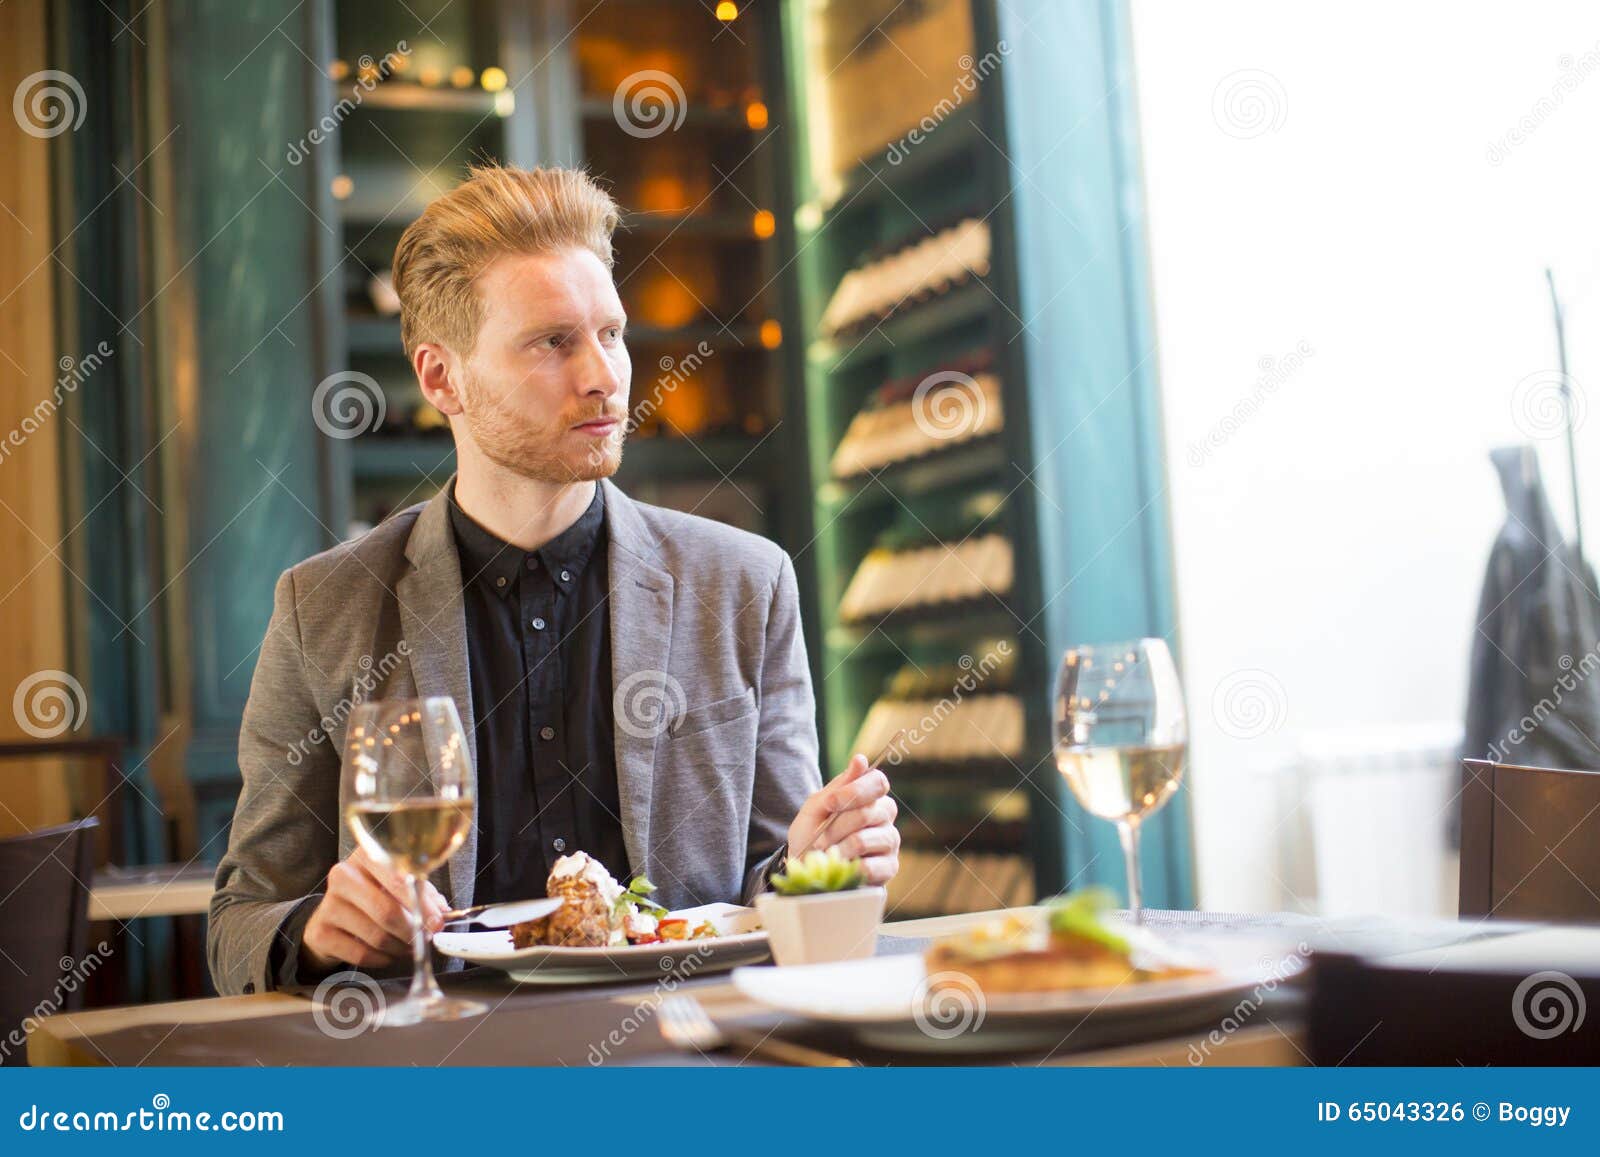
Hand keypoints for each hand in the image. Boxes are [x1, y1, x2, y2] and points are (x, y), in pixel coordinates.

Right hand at [300, 846, 448, 972]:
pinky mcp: (320, 933)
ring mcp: (328, 904)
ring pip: (376, 935)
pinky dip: (382, 959)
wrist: (333, 916)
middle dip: (412, 931)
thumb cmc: (374, 896)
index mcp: (367, 856)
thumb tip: (442, 914)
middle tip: (425, 939)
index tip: (437, 922)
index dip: (422, 904)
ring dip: (399, 947)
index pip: (398, 879)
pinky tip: (387, 953)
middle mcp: (343, 875)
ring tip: (407, 946)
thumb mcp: (400, 887)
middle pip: (386, 911)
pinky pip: (361, 954)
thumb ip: (424, 894)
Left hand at [786, 753, 900, 885]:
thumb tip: (861, 759)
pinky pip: (869, 867)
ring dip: (837, 848)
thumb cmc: (814, 832)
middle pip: (866, 813)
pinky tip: (841, 867)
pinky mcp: (890, 867)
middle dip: (834, 827)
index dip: (854, 791)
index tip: (830, 804)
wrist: (809, 867)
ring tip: (826, 854)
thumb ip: (839, 785)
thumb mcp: (817, 807)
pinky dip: (846, 868)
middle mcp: (886, 815)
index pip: (878, 782)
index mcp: (872, 794)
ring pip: (863, 840)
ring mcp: (890, 841)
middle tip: (818, 839)